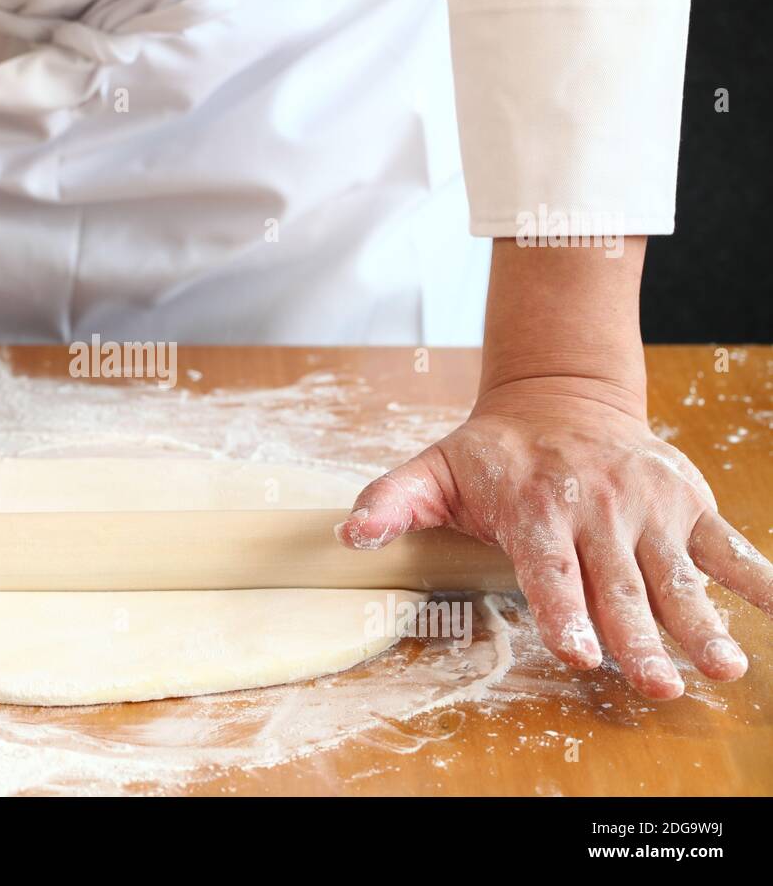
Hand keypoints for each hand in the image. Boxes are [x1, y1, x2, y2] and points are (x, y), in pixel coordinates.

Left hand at [338, 377, 771, 698]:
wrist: (559, 397)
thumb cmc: (491, 451)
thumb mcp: (431, 471)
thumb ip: (390, 504)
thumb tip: (348, 536)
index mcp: (534, 508)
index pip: (550, 570)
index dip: (564, 612)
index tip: (579, 652)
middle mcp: (596, 508)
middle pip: (618, 586)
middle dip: (638, 638)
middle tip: (657, 683)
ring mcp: (648, 505)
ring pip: (676, 574)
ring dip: (702, 621)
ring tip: (724, 665)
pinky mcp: (685, 502)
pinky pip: (727, 544)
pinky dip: (757, 576)